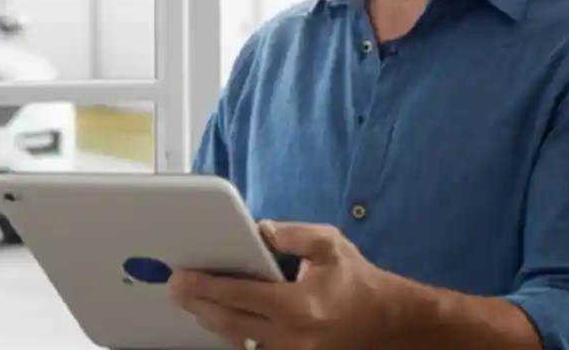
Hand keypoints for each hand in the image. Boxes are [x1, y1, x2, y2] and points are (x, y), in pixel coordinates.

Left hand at [168, 221, 424, 349]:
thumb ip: (294, 235)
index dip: (207, 287)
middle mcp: (294, 337)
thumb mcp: (331, 246)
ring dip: (214, 324)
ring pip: (240, 343)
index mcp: (301, 306)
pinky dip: (237, 337)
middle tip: (176, 289)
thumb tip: (259, 230)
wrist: (392, 323)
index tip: (183, 278)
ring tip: (194, 304)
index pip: (241, 296)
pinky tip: (222, 322)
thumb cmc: (359, 282)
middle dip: (199, 306)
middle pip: (231, 325)